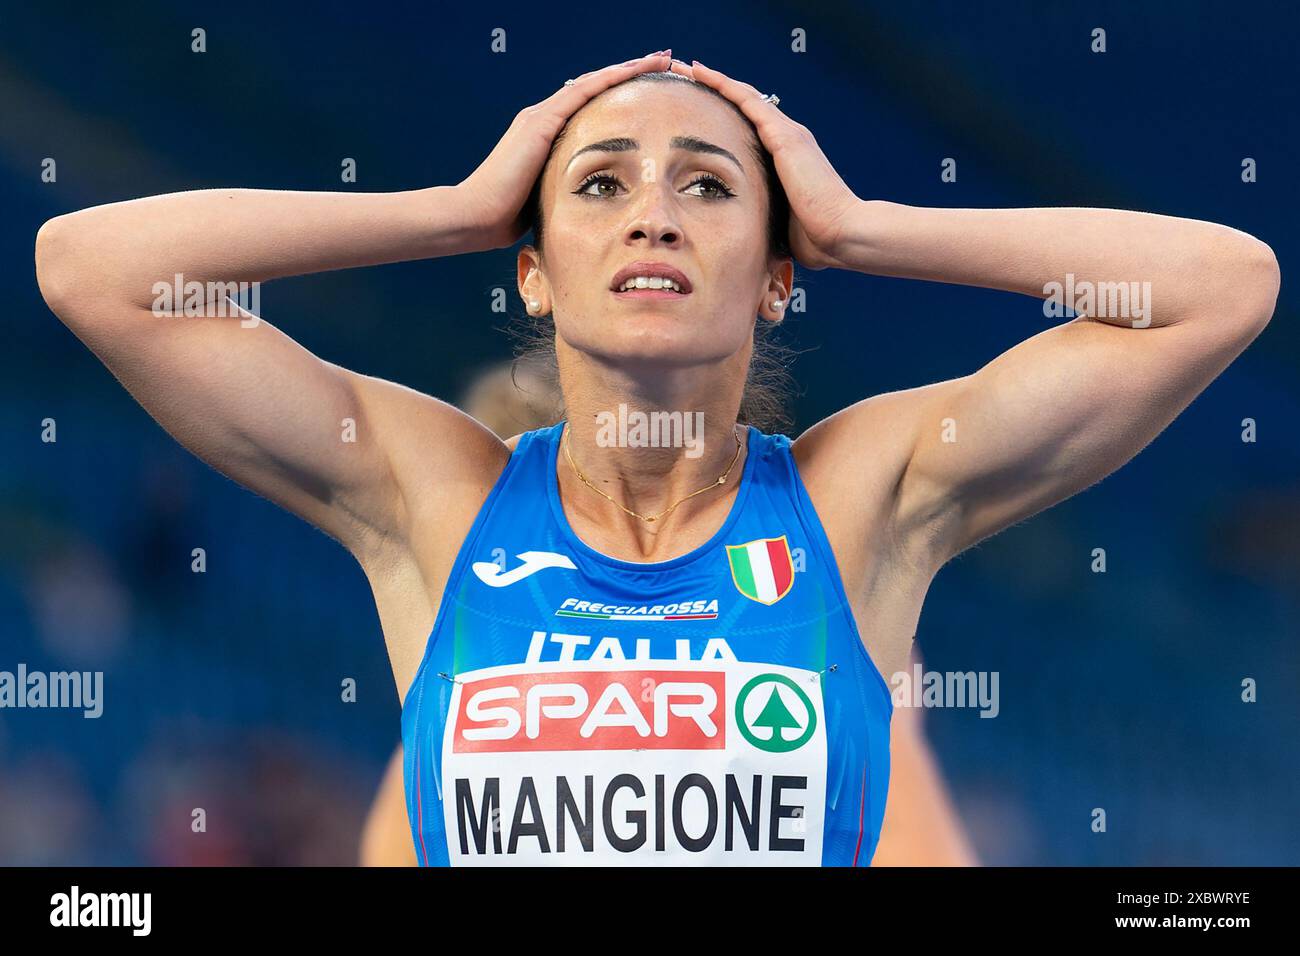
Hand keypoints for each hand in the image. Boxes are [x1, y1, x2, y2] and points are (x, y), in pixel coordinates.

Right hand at [454, 51, 674, 250]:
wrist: (477, 216)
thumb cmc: (507, 218)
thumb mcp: (546, 197)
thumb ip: (564, 189)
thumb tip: (586, 206)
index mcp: (545, 134)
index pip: (589, 106)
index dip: (619, 94)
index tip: (649, 88)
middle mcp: (543, 117)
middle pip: (594, 87)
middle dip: (630, 73)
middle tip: (664, 61)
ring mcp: (541, 115)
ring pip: (593, 82)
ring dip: (629, 68)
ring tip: (660, 58)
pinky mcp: (542, 121)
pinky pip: (584, 91)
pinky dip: (612, 77)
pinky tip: (636, 68)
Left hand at [671, 59, 861, 270]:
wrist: (841, 233)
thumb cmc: (815, 237)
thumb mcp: (780, 220)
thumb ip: (764, 213)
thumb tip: (744, 231)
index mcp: (788, 157)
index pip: (752, 126)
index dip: (727, 113)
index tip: (700, 107)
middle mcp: (789, 137)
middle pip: (746, 104)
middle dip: (716, 89)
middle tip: (685, 76)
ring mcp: (787, 133)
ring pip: (743, 95)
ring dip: (712, 79)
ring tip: (684, 68)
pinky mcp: (783, 135)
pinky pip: (746, 100)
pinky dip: (721, 84)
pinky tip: (699, 73)